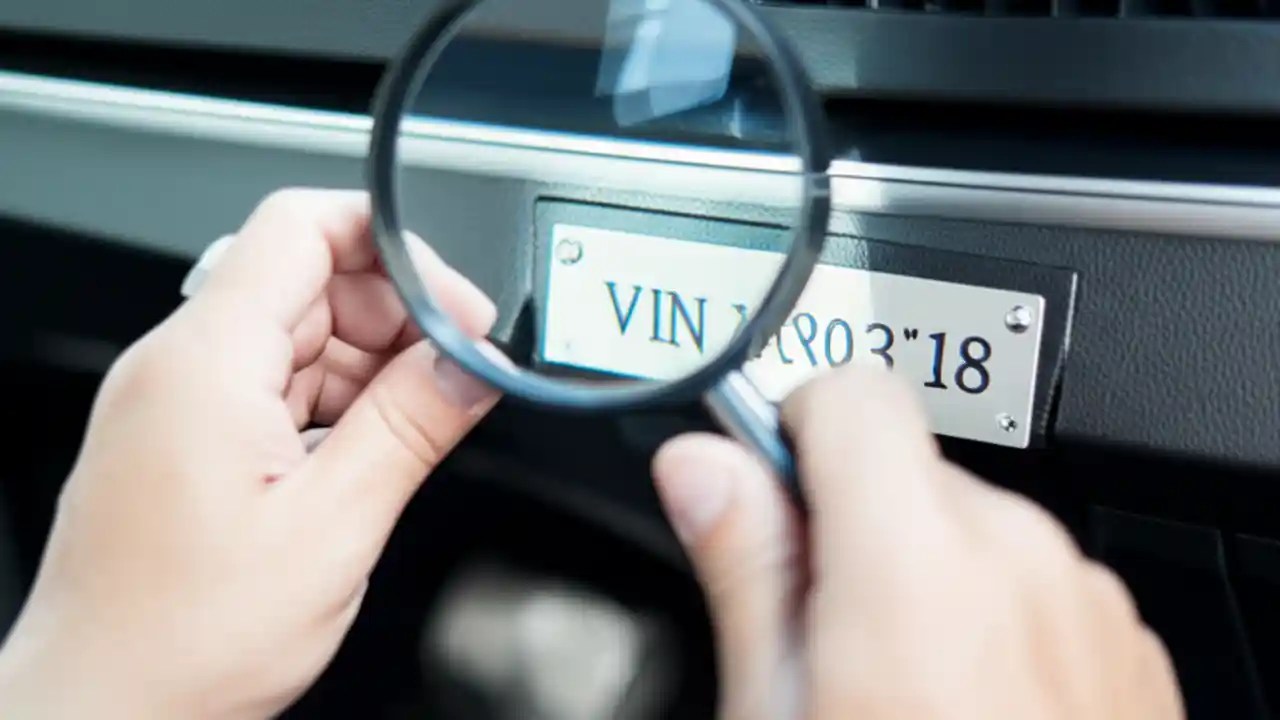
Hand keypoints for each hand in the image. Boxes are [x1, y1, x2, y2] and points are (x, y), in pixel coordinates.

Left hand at [0, 189, 500, 718]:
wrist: (102, 712)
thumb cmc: (183, 639)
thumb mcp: (332, 526)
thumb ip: (412, 428)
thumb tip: (472, 366)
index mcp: (206, 363)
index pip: (303, 226)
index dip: (394, 246)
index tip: (455, 305)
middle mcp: (179, 367)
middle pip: (309, 280)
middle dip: (396, 318)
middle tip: (453, 378)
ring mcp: (177, 402)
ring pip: (297, 336)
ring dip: (370, 369)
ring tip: (413, 434)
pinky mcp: (184, 440)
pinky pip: (273, 385)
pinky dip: (333, 405)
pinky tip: (363, 456)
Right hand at [653, 366, 1184, 719]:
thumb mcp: (776, 715)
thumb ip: (744, 566)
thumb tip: (700, 468)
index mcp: (918, 559)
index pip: (848, 393)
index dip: (789, 429)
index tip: (763, 489)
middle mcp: (1020, 557)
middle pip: (903, 465)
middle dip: (848, 522)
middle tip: (814, 635)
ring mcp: (1084, 602)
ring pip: (967, 527)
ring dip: (918, 573)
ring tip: (894, 691)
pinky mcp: (1121, 644)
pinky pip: (1029, 583)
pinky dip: (984, 616)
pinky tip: (961, 710)